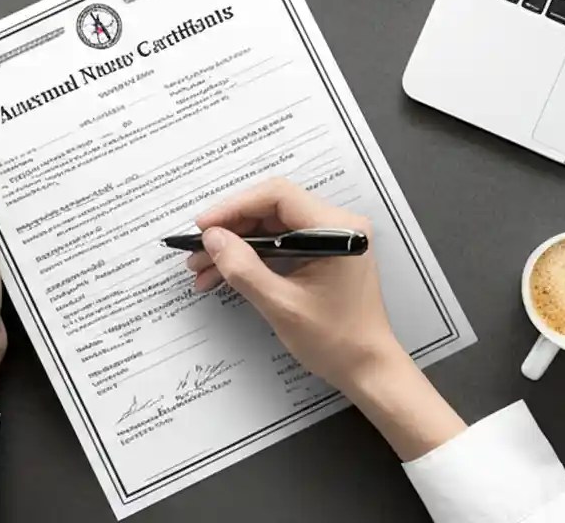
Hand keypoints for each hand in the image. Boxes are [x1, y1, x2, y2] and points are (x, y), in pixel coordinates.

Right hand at [187, 178, 464, 459]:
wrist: (367, 368)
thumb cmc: (335, 341)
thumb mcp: (282, 305)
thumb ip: (244, 268)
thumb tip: (212, 238)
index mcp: (336, 228)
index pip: (277, 197)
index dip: (234, 207)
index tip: (204, 227)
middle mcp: (337, 225)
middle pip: (272, 209)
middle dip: (231, 230)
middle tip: (196, 251)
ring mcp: (330, 238)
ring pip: (272, 227)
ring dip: (237, 246)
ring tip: (202, 268)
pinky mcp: (323, 254)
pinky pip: (281, 244)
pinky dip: (252, 257)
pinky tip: (224, 275)